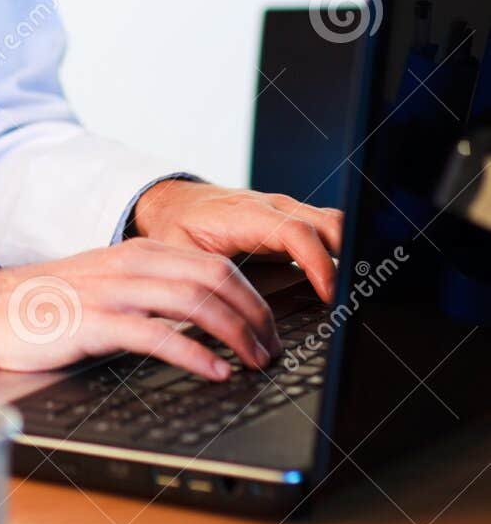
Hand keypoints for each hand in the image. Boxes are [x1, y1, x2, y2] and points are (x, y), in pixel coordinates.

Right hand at [0, 239, 282, 379]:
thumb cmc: (49, 306)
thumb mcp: (107, 287)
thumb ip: (149, 294)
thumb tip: (201, 321)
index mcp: (138, 253)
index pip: (213, 264)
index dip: (252, 296)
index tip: (270, 327)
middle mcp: (130, 264)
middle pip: (215, 277)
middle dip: (255, 314)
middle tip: (272, 347)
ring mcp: (113, 291)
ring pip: (195, 301)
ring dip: (236, 334)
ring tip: (255, 361)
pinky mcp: (95, 322)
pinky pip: (158, 335)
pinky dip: (196, 354)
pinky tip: (215, 372)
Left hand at [129, 180, 342, 304]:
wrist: (173, 202)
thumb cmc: (175, 228)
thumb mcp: (179, 256)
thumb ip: (201, 283)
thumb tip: (219, 322)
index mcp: (245, 214)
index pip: (295, 232)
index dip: (318, 263)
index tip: (329, 294)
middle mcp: (272, 207)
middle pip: (326, 222)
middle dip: (347, 257)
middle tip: (349, 299)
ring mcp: (285, 211)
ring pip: (332, 224)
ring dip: (347, 254)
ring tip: (350, 294)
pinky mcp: (290, 221)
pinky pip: (324, 231)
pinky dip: (339, 252)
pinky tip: (340, 283)